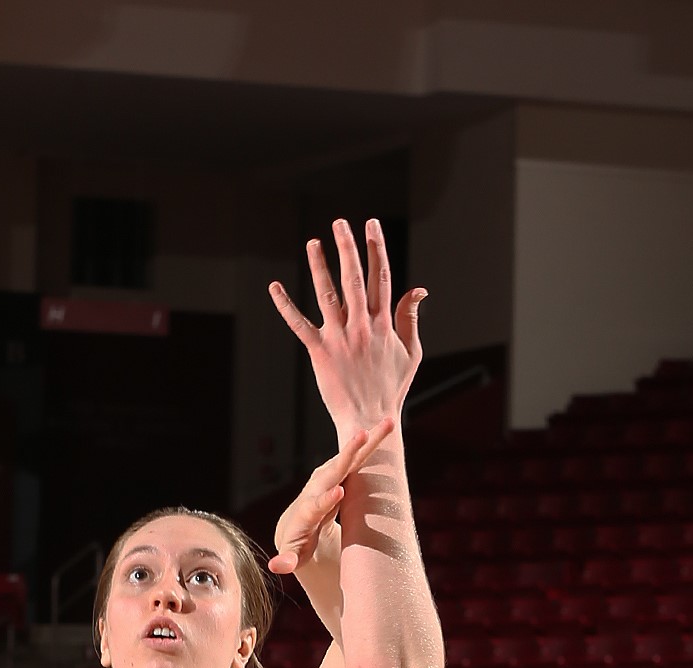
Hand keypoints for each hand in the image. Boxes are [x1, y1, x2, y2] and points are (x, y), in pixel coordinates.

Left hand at [270, 218, 424, 440]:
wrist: (370, 420)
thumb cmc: (391, 388)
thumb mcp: (412, 352)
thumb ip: (410, 318)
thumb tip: (418, 287)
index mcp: (384, 324)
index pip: (381, 277)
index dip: (376, 248)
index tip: (371, 224)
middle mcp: (362, 326)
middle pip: (355, 278)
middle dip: (349, 247)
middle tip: (340, 222)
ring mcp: (340, 338)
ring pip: (328, 294)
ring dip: (320, 266)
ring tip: (313, 242)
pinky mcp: (320, 351)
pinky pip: (299, 324)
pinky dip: (285, 306)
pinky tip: (274, 287)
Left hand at [270, 418, 395, 574]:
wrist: (295, 524)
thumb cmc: (297, 543)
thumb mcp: (292, 555)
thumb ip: (286, 560)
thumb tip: (277, 566)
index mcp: (308, 510)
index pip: (317, 505)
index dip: (326, 500)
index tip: (338, 493)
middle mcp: (318, 488)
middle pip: (335, 470)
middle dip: (348, 454)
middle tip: (362, 435)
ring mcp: (330, 478)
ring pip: (351, 457)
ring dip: (368, 440)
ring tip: (387, 423)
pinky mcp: (342, 473)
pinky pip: (360, 456)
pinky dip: (374, 442)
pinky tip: (387, 425)